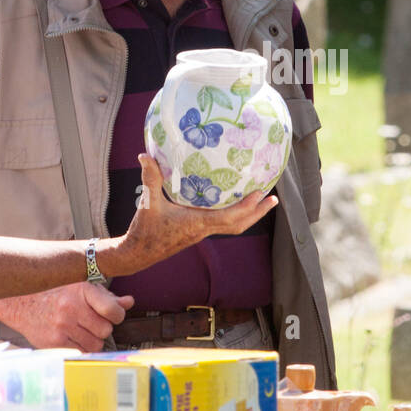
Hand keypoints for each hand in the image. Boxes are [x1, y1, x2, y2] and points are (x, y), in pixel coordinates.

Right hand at [0, 282, 134, 351]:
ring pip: (95, 344)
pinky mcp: (54, 342)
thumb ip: (107, 298)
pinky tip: (73, 338)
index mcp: (82, 290)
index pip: (113, 310)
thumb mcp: (81, 289)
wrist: (22, 304)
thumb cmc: (56, 294)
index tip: (112, 315)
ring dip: (92, 340)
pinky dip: (81, 348)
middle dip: (102, 328)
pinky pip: (81, 352)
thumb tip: (129, 302)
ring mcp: (62, 326)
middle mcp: (71, 307)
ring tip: (81, 330)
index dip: (116, 315)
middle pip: (106, 330)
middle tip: (91, 323)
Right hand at [115, 154, 278, 274]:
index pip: (230, 218)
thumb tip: (144, 155)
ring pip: (233, 226)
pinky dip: (235, 215)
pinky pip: (223, 224)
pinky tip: (234, 203)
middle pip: (239, 225)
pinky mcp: (197, 232)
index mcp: (197, 223)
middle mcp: (204, 229)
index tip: (261, 194)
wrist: (138, 254)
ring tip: (263, 201)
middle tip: (273, 198)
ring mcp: (202, 232)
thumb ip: (150, 178)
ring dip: (250, 215)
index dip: (248, 207)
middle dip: (258, 213)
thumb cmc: (144, 230)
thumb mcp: (147, 202)